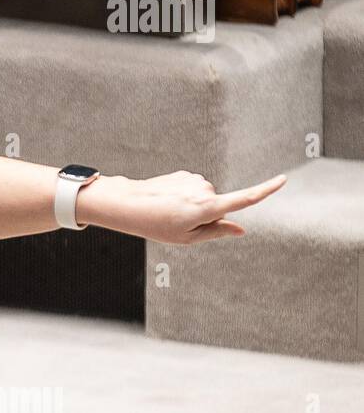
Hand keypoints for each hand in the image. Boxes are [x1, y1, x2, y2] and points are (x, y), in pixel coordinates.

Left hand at [77, 171, 286, 244]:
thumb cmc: (156, 225)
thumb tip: (241, 228)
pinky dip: (185, 197)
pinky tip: (166, 201)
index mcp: (207, 207)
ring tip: (170, 212)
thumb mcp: (187, 237)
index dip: (265, 190)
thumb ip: (217, 232)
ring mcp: (194, 179)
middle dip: (207, 216)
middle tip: (179, 223)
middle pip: (219, 206)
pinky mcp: (185, 174)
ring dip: (194, 206)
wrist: (128, 203)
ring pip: (206, 198)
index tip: (283, 179)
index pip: (243, 199)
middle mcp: (204, 189)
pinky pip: (194, 190)